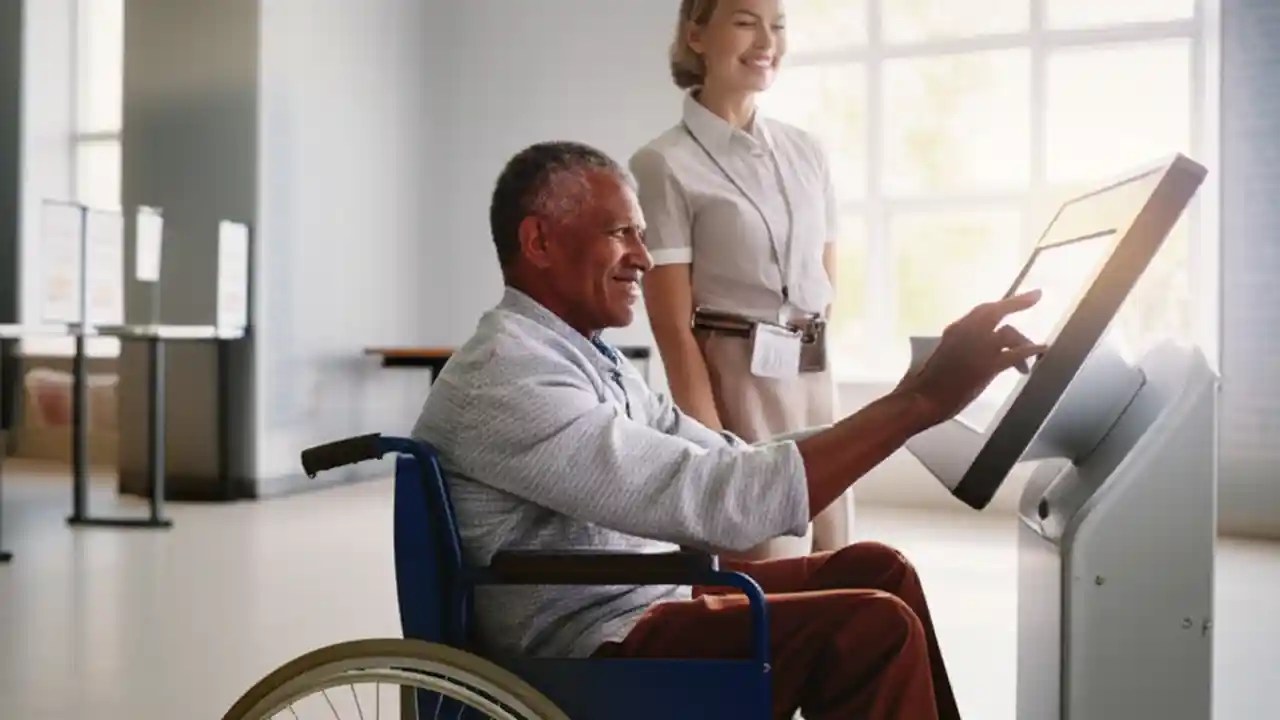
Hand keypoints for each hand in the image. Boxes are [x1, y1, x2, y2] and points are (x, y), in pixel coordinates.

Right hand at [896, 290, 1047, 426]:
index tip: (1021, 295)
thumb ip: (956, 349)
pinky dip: (1032, 351)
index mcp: (954, 331)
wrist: (922, 399)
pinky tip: (1042, 350)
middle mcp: (967, 331)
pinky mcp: (988, 365)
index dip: (1004, 302)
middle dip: (1017, 303)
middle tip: (1034, 296)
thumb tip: (970, 352)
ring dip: (1023, 340)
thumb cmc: (922, 383)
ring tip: (1034, 352)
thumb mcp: (938, 357)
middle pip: (996, 311)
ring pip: (1009, 333)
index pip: (982, 311)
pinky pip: (1016, 354)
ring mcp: (979, 347)